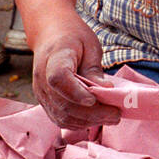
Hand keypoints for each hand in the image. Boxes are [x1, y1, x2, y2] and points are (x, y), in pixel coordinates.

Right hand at [32, 12, 120, 129]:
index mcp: (54, 58)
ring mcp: (41, 93)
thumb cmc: (73, 38)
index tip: (95, 99)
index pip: (59, 79)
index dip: (76, 93)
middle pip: (64, 104)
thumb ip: (94, 69)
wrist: (50, 35)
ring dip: (88, 122)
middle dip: (93, 114)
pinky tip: (97, 119)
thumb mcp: (89, 45)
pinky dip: (79, 123)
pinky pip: (60, 119)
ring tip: (111, 117)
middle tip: (116, 114)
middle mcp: (42, 79)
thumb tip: (107, 90)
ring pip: (62, 116)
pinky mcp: (45, 102)